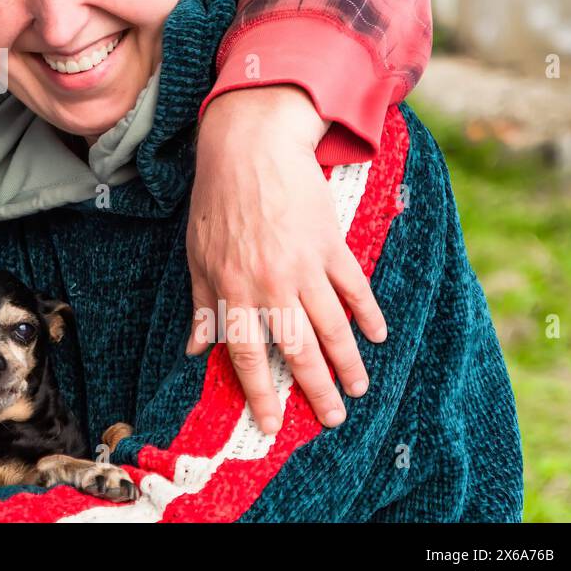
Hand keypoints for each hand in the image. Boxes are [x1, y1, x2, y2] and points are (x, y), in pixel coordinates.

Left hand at [187, 85, 387, 432]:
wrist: (251, 147)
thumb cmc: (218, 201)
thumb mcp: (197, 254)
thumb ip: (200, 305)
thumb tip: (194, 349)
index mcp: (232, 288)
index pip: (246, 353)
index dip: (259, 392)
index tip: (270, 423)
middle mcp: (270, 283)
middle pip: (296, 349)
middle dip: (314, 391)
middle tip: (330, 420)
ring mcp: (304, 265)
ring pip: (331, 326)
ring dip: (347, 363)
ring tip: (357, 391)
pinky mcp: (330, 244)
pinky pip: (354, 288)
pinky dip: (367, 314)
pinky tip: (376, 336)